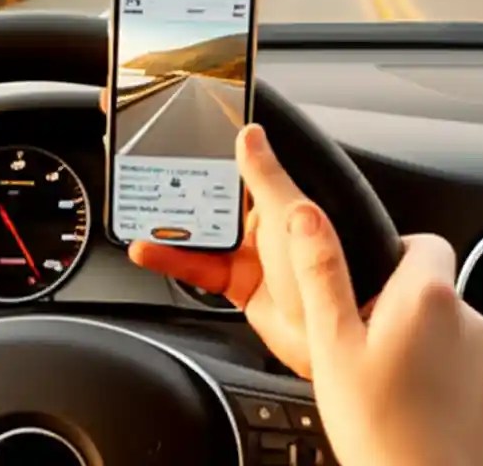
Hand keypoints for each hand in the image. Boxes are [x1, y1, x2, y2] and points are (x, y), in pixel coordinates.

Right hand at [128, 123, 364, 377]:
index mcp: (300, 199)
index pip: (260, 162)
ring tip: (143, 207)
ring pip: (210, 231)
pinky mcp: (245, 285)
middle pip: (227, 196)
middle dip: (190, 186)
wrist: (335, 353)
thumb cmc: (340, 283)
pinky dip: (176, 259)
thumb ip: (265, 178)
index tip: (191, 130)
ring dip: (177, 224)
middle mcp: (283, 223)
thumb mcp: (293, 217)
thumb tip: (250, 134)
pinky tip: (150, 249)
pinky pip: (205, 266)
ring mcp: (263, 255)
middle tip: (153, 167)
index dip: (227, 146)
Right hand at [290, 223, 482, 465]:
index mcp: (427, 295)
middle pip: (430, 286)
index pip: (422, 240)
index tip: (364, 283)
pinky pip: (457, 365)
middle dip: (396, 303)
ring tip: (378, 377)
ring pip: (443, 328)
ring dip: (415, 340)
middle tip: (359, 339)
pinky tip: (402, 402)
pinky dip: (433, 374)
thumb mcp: (332, 343)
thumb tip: (306, 216)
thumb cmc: (378, 428)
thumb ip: (322, 272)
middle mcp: (467, 318)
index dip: (391, 253)